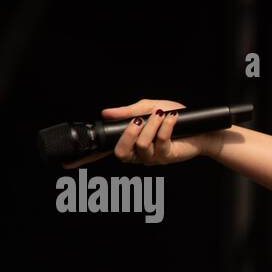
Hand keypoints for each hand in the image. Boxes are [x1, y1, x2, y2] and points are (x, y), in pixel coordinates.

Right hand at [60, 98, 215, 168]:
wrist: (203, 128)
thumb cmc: (176, 119)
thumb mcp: (149, 107)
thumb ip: (128, 112)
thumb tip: (106, 113)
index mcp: (129, 143)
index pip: (103, 152)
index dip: (85, 159)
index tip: (68, 164)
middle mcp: (138, 154)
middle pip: (121, 154)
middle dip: (128, 135)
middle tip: (139, 121)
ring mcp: (152, 158)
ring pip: (141, 146)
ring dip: (151, 126)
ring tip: (161, 114)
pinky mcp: (168, 157)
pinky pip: (160, 144)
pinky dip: (164, 127)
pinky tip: (170, 118)